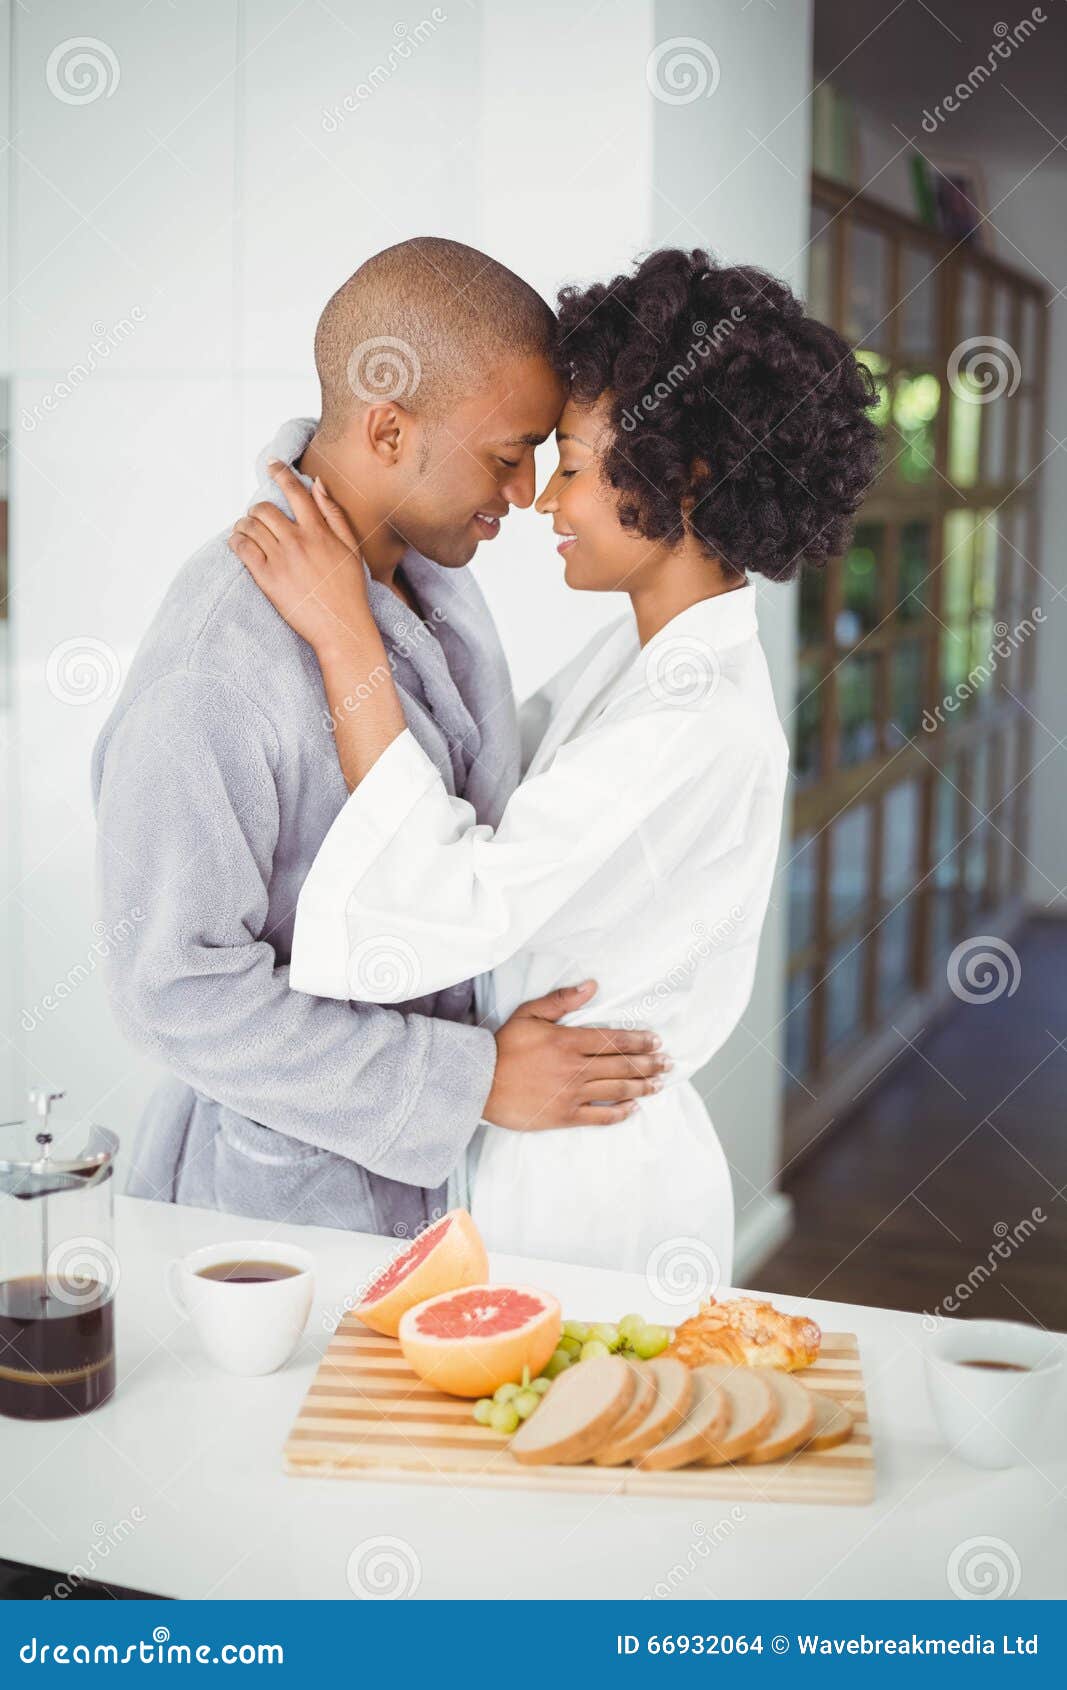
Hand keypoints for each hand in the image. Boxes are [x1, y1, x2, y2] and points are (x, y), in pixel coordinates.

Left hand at [229, 460, 369, 654]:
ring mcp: (281, 559)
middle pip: (265, 509)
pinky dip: (236, 541)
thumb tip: (319, 485)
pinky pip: (243, 549)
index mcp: (319, 531)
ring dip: (244, 524)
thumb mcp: (350, 547)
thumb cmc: (349, 591)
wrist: (342, 627)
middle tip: (258, 517)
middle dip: (258, 509)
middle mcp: (298, 541)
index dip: (281, 473)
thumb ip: (333, 514)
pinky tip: (238, 543)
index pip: (295, 491)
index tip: (272, 464)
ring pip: (250, 526)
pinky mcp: (267, 578)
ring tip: (247, 531)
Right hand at [484, 980, 670, 1130]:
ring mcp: (572, 1093)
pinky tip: (633, 1108)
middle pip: (622, 1065)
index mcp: (569, 1041)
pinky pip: (600, 1116)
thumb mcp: (529, 1014)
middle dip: (648, 1063)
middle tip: (667, 1063)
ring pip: (616, 1089)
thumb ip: (562, 1000)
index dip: (639, 1041)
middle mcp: (576, 1067)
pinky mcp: (565, 1116)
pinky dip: (619, 1112)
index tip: (656, 1042)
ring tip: (659, 1084)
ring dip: (642, 1086)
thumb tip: (591, 986)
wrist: (479, 1082)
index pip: (614, 1040)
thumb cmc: (504, 1046)